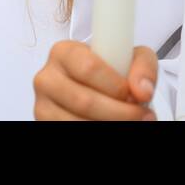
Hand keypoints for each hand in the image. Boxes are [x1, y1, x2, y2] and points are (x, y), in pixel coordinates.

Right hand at [33, 40, 158, 120]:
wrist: (93, 91)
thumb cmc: (109, 73)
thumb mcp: (130, 59)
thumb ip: (142, 66)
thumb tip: (142, 90)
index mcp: (64, 52)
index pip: (88, 68)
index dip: (116, 86)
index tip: (135, 96)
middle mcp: (47, 77)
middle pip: (85, 101)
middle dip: (120, 113)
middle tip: (141, 116)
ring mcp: (43, 104)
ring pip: (79, 123)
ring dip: (111, 125)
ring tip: (129, 121)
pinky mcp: (43, 123)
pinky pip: (71, 131)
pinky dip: (98, 131)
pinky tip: (109, 124)